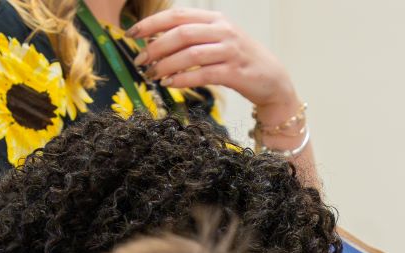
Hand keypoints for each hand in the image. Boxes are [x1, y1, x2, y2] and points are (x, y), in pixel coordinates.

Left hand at [129, 8, 296, 113]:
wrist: (273, 80)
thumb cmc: (240, 60)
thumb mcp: (217, 40)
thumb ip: (192, 38)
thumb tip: (155, 41)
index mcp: (215, 19)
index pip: (177, 15)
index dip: (151, 23)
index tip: (131, 34)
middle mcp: (223, 31)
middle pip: (181, 33)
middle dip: (155, 46)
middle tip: (140, 60)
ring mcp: (231, 51)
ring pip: (190, 54)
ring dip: (166, 65)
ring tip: (152, 75)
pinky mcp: (236, 73)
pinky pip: (203, 75)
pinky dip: (183, 79)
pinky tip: (170, 84)